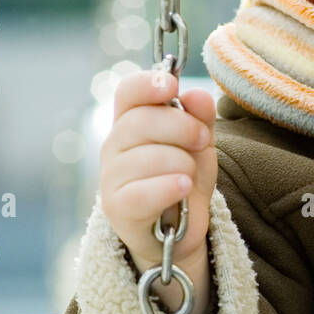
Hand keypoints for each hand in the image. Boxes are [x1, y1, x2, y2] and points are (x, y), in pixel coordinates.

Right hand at [99, 68, 217, 276]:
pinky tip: (183, 188)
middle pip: (140, 121)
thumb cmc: (184, 177)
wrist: (178, 230)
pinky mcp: (117, 208)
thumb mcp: (199, 144)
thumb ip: (200, 118)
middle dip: (182, 127)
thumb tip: (197, 95)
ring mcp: (111, 177)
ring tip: (189, 177)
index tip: (172, 87)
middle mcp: (114, 145)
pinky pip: (142, 192)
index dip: (148, 84)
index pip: (128, 92)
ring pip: (148, 157)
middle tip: (202, 140)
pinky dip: (169, 188)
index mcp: (130, 121)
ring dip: (182, 164)